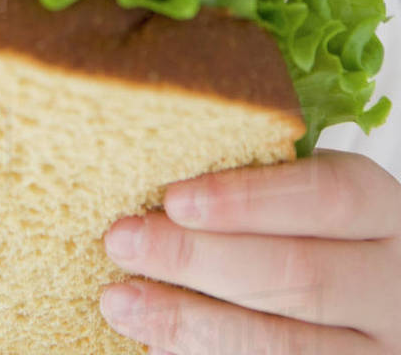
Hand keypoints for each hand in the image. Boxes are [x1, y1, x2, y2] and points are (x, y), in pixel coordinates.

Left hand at [99, 149, 399, 353]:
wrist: (374, 299)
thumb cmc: (322, 231)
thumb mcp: (310, 193)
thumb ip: (261, 177)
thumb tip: (163, 159)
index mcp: (383, 212)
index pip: (327, 197)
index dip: (247, 198)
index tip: (173, 197)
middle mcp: (391, 285)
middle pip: (298, 274)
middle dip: (198, 259)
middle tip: (122, 240)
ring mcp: (379, 351)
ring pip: (284, 344)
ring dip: (189, 321)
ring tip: (120, 299)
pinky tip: (156, 340)